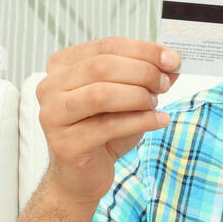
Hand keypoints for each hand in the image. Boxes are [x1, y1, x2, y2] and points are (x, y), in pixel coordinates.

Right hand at [36, 37, 179, 204]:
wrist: (82, 175)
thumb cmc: (103, 131)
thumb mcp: (128, 97)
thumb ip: (147, 77)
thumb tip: (173, 63)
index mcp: (62, 65)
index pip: (107, 46)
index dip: (144, 50)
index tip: (172, 59)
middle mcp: (50, 86)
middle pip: (102, 66)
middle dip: (142, 72)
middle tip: (165, 84)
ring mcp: (53, 115)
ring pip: (101, 94)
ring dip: (138, 96)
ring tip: (156, 104)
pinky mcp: (64, 143)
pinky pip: (108, 126)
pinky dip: (140, 121)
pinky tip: (158, 121)